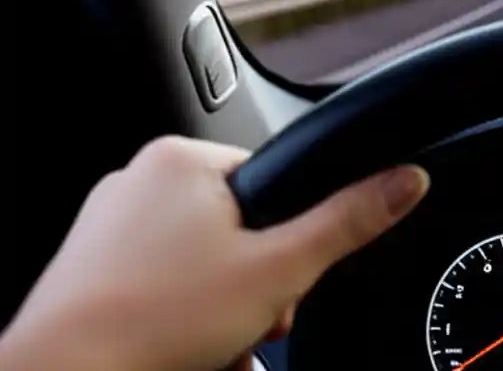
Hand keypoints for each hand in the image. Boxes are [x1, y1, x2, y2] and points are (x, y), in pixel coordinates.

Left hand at [0, 136, 428, 370]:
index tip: (280, 281)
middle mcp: (139, 181)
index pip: (272, 185)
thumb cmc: (152, 323)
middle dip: (253, 286)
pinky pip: (159, 282)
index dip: (289, 241)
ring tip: (207, 343)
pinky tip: (176, 348)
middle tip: (245, 322)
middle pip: (237, 229)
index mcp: (184, 159)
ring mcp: (108, 225)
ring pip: (199, 262)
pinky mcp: (89, 268)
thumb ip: (348, 222)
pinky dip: (176, 316)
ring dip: (219, 308)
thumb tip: (407, 180)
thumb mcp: (279, 271)